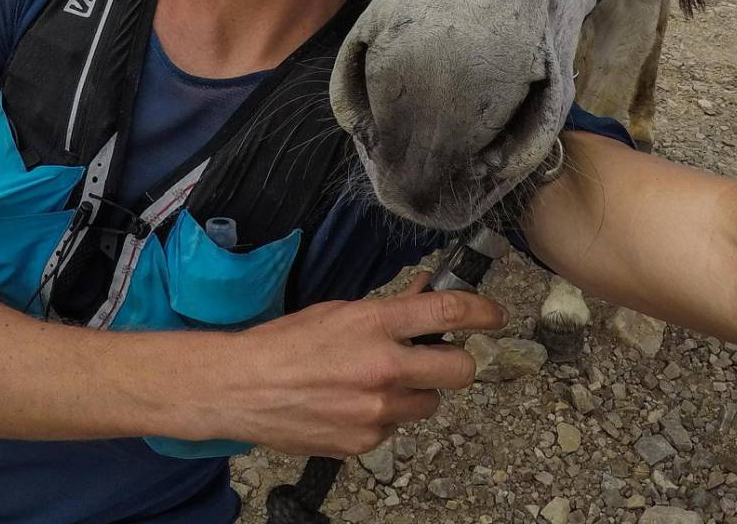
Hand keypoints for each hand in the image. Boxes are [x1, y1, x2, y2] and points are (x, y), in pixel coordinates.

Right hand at [213, 276, 504, 456]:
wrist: (242, 388)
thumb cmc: (284, 345)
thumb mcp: (339, 311)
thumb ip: (388, 308)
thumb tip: (426, 294)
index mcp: (375, 324)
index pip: (449, 310)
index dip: (483, 310)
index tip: (494, 314)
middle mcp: (383, 368)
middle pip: (460, 370)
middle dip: (454, 361)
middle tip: (436, 356)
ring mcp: (377, 410)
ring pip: (430, 403)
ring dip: (415, 392)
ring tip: (377, 382)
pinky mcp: (366, 441)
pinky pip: (396, 428)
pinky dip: (384, 417)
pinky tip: (353, 404)